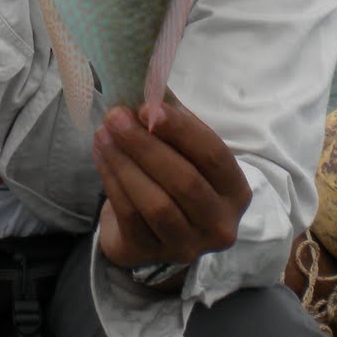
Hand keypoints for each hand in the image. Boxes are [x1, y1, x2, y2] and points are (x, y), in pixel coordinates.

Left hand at [93, 95, 250, 271]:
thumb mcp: (182, 150)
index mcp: (235, 191)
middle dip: (146, 145)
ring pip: (155, 203)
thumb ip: (170, 119)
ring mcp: (187, 245)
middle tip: (116, 116)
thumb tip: (147, 83)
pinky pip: (130, 215)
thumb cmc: (172, 177)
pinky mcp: (152, 254)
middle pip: (184, 182)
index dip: (181, 130)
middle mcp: (219, 224)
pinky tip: (101, 154)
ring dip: (125, 163)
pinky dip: (112, 181)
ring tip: (103, 132)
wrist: (150, 229)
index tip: (148, 106)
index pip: (214, 156)